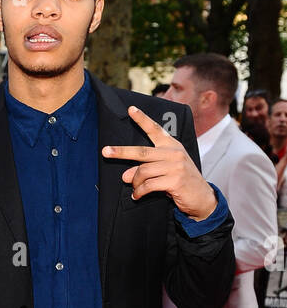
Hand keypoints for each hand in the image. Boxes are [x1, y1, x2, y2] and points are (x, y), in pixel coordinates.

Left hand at [102, 105, 216, 220]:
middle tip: (106, 152)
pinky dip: (140, 192)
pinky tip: (137, 196)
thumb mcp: (164, 172)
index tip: (131, 110)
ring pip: (143, 171)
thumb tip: (126, 175)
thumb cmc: (181, 182)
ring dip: (135, 183)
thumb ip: (146, 169)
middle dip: (121, 152)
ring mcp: (175, 166)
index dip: (142, 119)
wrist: (202, 198)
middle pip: (142, 151)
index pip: (155, 129)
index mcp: (172, 146)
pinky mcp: (175, 180)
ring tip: (135, 189)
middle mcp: (174, 153)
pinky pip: (148, 185)